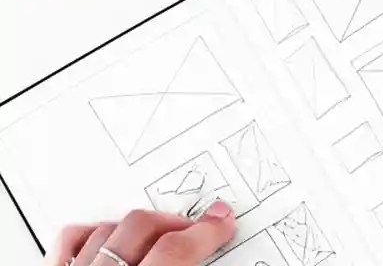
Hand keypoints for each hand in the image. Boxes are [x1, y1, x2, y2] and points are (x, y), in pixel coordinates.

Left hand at [48, 203, 234, 265]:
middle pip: (140, 227)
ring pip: (105, 230)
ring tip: (158, 235)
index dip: (207, 232)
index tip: (221, 223)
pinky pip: (68, 242)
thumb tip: (211, 252)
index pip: (175, 249)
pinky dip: (92, 234)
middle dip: (175, 223)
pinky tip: (110, 236)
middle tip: (197, 229)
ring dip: (138, 227)